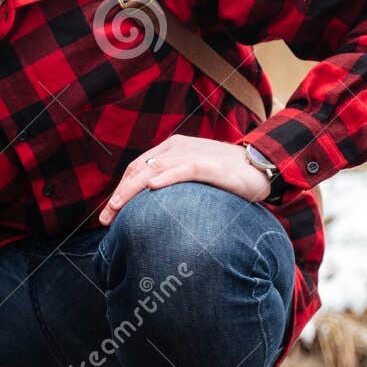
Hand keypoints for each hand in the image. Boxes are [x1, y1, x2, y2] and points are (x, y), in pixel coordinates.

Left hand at [98, 135, 269, 225]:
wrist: (260, 167)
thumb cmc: (224, 177)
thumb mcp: (190, 177)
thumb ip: (169, 183)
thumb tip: (147, 205)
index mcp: (171, 149)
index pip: (136, 169)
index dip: (119, 190)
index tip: (108, 214)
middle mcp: (177, 148)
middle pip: (139, 170)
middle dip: (119, 195)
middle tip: (106, 219)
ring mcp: (193, 154)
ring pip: (154, 169)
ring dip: (132, 189)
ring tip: (117, 207)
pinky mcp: (209, 164)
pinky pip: (183, 169)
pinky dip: (166, 177)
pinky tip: (151, 188)